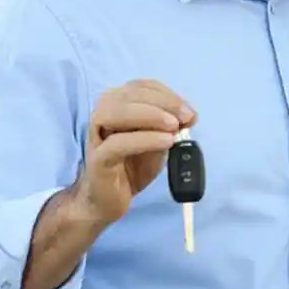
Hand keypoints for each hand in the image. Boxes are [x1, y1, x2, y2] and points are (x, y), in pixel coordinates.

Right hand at [72, 79, 195, 224]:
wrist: (107, 201)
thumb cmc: (130, 167)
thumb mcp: (156, 142)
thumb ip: (169, 127)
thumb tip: (190, 115)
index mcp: (117, 104)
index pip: (142, 87)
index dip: (168, 94)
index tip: (190, 111)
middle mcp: (103, 114)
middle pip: (130, 94)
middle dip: (163, 102)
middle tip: (186, 117)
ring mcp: (97, 136)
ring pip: (117, 112)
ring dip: (150, 115)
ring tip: (173, 127)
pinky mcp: (97, 160)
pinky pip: (117, 144)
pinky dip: (144, 139)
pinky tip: (165, 142)